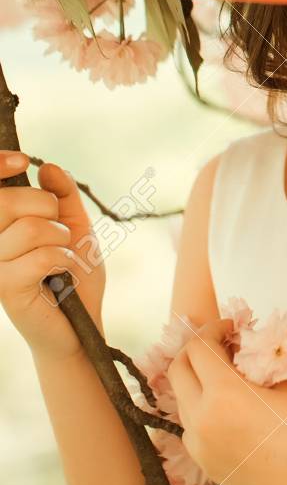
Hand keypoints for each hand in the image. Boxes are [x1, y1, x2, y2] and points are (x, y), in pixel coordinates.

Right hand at [0, 150, 105, 360]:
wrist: (81, 324)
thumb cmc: (74, 276)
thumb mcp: (75, 226)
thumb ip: (63, 194)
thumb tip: (46, 166)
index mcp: (1, 225)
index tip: (21, 160)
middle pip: (7, 202)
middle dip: (46, 207)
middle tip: (60, 230)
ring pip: (30, 228)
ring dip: (61, 240)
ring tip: (64, 256)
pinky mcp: (6, 288)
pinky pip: (42, 256)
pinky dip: (65, 260)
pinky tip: (64, 274)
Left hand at [166, 319, 286, 484]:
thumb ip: (264, 364)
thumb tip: (251, 352)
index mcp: (223, 395)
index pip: (198, 348)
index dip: (213, 328)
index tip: (232, 326)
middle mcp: (201, 421)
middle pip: (178, 370)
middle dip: (197, 350)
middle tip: (224, 345)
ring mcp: (199, 448)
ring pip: (181, 400)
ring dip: (197, 380)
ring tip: (229, 376)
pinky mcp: (207, 467)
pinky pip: (191, 427)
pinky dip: (202, 408)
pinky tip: (231, 410)